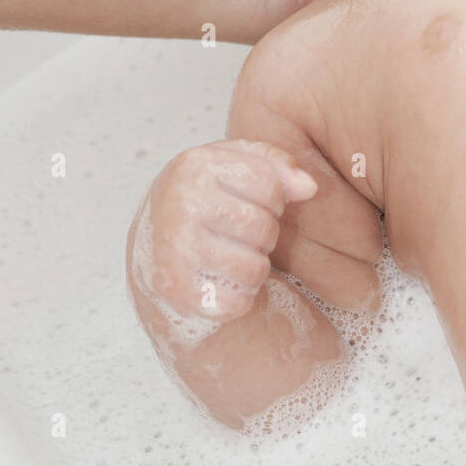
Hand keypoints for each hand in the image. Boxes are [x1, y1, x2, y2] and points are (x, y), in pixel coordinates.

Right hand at [130, 139, 317, 324]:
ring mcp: (175, 249)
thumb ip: (277, 164)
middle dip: (265, 234)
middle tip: (244, 234)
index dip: (273, 199)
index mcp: (195, 165)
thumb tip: (309, 188)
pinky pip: (238, 302)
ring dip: (255, 267)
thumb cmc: (208, 195)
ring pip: (255, 268)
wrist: (156, 239)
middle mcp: (180, 204)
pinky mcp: (177, 291)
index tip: (253, 202)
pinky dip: (240, 298)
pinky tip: (221, 281)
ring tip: (234, 255)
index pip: (269, 185)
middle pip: (263, 227)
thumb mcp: (236, 163)